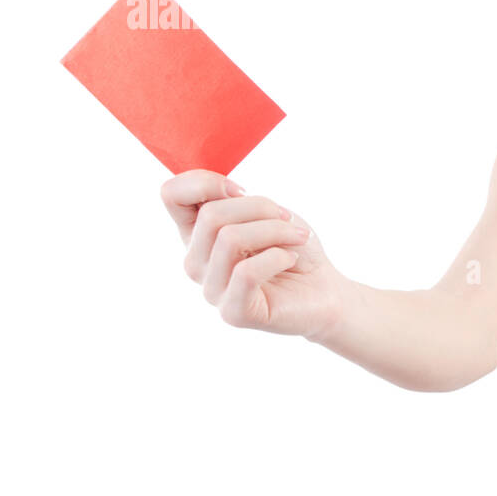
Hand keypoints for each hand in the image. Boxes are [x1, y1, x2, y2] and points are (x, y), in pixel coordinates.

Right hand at [160, 170, 347, 340]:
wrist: (325, 288)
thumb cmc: (294, 246)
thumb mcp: (266, 211)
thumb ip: (233, 199)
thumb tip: (221, 191)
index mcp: (197, 233)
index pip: (171, 195)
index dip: (204, 182)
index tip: (241, 190)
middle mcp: (196, 263)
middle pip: (210, 215)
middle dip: (260, 207)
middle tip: (289, 219)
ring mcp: (212, 290)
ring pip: (230, 239)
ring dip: (276, 230)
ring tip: (297, 238)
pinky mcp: (233, 312)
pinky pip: (246, 272)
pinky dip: (279, 257)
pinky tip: (291, 259)